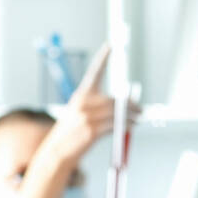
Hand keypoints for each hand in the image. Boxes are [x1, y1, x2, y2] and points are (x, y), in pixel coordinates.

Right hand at [45, 42, 141, 166]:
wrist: (56, 151)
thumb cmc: (71, 134)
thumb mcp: (81, 115)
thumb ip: (101, 109)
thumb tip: (125, 108)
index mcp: (81, 95)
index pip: (94, 72)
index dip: (103, 58)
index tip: (110, 45)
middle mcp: (84, 103)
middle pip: (114, 99)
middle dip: (130, 104)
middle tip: (141, 109)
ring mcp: (87, 116)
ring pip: (117, 112)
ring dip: (132, 115)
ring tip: (140, 118)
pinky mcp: (91, 130)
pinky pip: (115, 125)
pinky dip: (127, 125)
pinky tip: (132, 125)